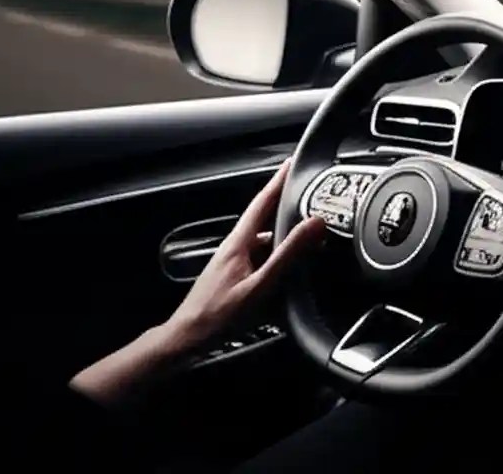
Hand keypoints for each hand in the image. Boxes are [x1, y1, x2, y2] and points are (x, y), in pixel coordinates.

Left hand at [70, 160, 324, 406]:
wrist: (188, 339)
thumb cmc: (219, 316)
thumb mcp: (261, 285)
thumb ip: (289, 255)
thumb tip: (314, 224)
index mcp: (239, 242)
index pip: (263, 201)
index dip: (279, 180)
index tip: (293, 163)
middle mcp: (236, 247)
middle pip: (268, 220)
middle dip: (291, 209)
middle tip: (315, 202)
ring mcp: (235, 263)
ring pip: (267, 243)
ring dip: (288, 239)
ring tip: (312, 240)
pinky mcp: (237, 278)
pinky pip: (264, 260)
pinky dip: (281, 259)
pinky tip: (292, 272)